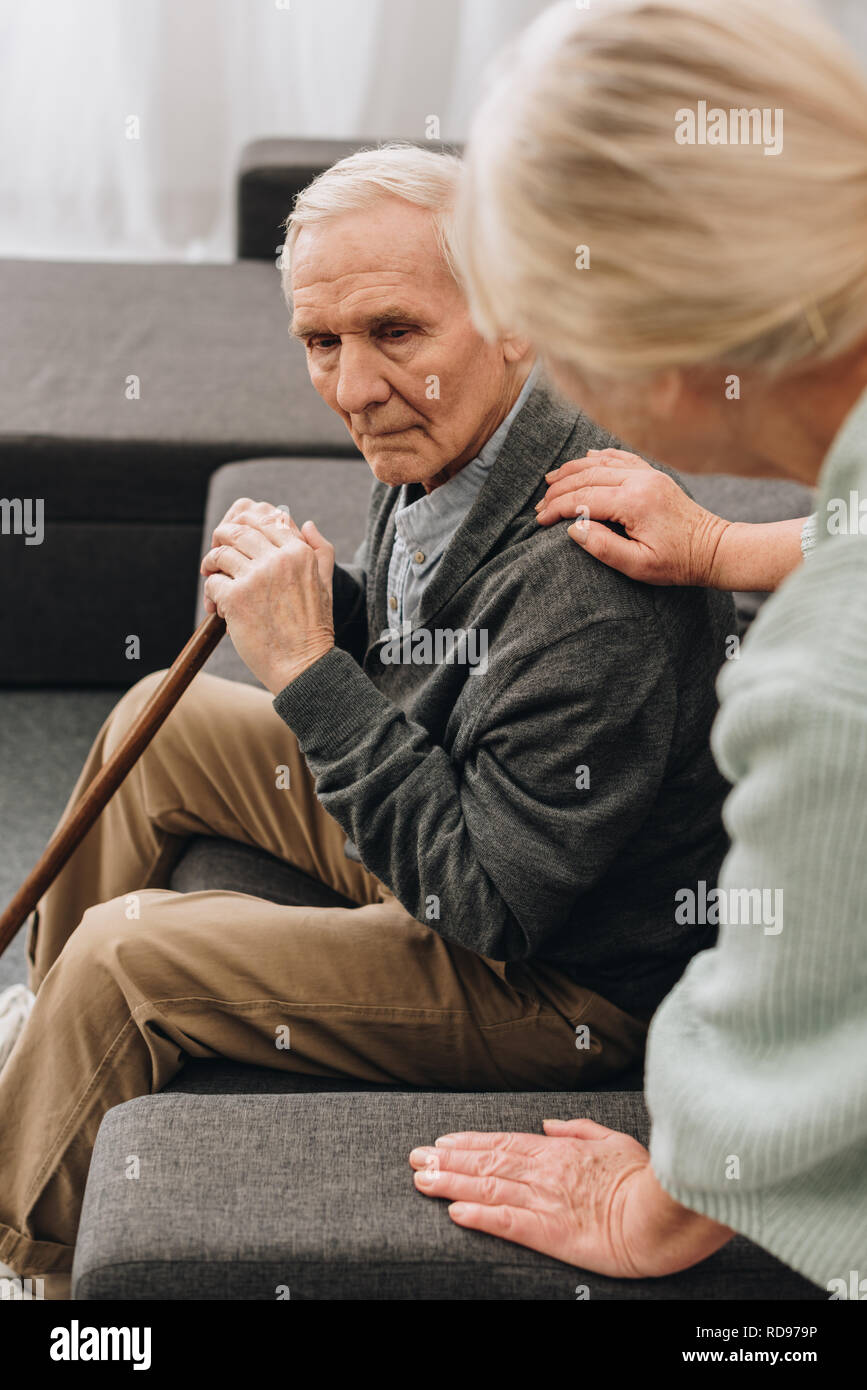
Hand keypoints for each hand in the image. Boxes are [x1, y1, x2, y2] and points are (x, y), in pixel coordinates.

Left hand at [201, 498, 334, 693]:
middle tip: (217, 555)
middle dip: (222, 538)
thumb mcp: (326, 584)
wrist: (303, 666)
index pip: (266, 517)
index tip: (238, 540)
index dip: (246, 524)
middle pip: (238, 529)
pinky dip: (210, 592)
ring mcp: (257, 577)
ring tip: (213, 577)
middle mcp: (279, 559)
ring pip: (221, 552)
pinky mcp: (237, 598)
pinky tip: (218, 606)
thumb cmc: (314, 629)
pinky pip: (212, 581)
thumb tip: (308, 524)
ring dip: (211, 564)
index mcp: (301, 552)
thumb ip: (321, 550)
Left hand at [409, 1118, 731, 1277]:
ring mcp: (546, 1201)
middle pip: (486, 1163)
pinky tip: (455, 1212)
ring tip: (422, 1180)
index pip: (502, 1143)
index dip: (468, 1142)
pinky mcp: (551, 1232)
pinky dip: (479, 1216)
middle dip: (447, 1160)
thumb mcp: (613, 1139)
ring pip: (488, 1188)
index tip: (441, 1141)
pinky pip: (508, 1222)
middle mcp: (545, 1172)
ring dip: (451, 1184)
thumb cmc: (645, 1178)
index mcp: (560, 1151)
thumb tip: (549, 1123)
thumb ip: (578, 1129)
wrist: (664, 1212)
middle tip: (415, 1157)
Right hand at [536, 449, 729, 586]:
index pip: (584, 498)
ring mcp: (648, 474)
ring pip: (601, 463)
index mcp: (634, 502)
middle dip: (559, 490)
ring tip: (551, 480)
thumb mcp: (638, 565)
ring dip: (573, 470)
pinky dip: (599, 457)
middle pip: (588, 476)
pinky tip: (585, 456)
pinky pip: (621, 458)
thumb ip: (603, 547)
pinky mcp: (654, 476)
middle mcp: (640, 480)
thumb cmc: (677, 563)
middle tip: (540, 505)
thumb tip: (574, 527)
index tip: (540, 520)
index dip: (557, 508)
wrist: (714, 549)